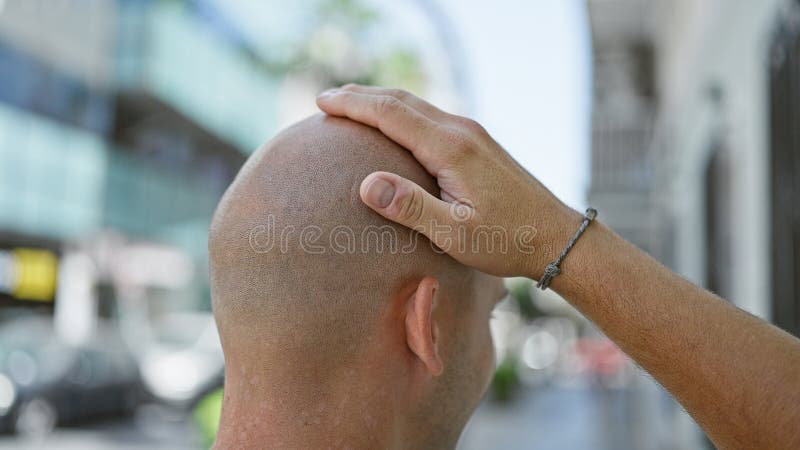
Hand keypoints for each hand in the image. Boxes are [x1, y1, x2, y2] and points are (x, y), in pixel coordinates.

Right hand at [316, 84, 580, 278]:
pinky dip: (403, 114)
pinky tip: (396, 126)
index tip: (322, 102)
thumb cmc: (506, 240)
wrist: (556, 236)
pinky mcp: (479, 144)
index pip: (391, 114)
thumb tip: (366, 185)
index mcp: (451, 148)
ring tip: (353, 105)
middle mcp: (462, 131)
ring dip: (382, 102)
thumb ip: (411, 208)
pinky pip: (432, 118)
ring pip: (418, 106)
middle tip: (327, 99)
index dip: (354, 105)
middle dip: (362, 96)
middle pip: (403, 101)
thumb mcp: (455, 234)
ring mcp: (473, 134)